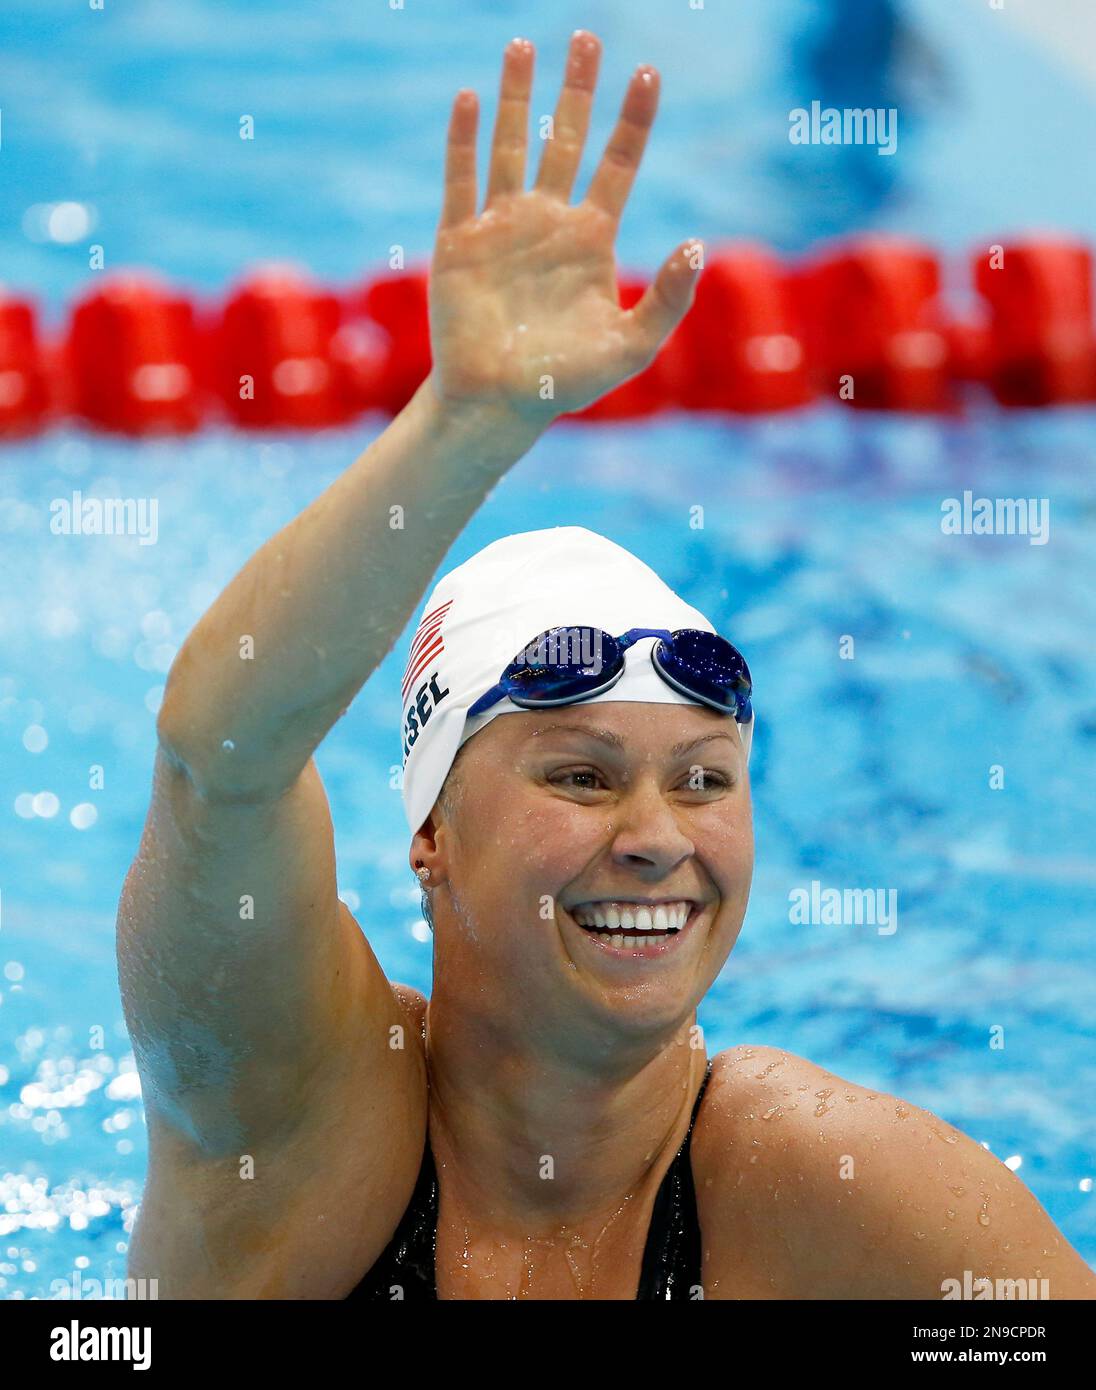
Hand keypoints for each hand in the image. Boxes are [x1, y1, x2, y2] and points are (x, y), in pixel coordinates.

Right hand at [426, 31, 702, 425]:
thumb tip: (697, 243)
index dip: (633, 120)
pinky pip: (461, 179)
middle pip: (565, 139)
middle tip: (587, 37)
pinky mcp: (460, 240)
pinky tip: (469, 98)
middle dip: (577, 90)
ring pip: (510, 146)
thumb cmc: (565, 383)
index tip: (649, 72)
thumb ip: (668, 300)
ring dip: (516, 98)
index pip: (618, 164)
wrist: (497, 403)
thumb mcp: (630, 347)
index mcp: (589, 240)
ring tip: (523, 45)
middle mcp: (548, 222)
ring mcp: (502, 226)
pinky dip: (463, 139)